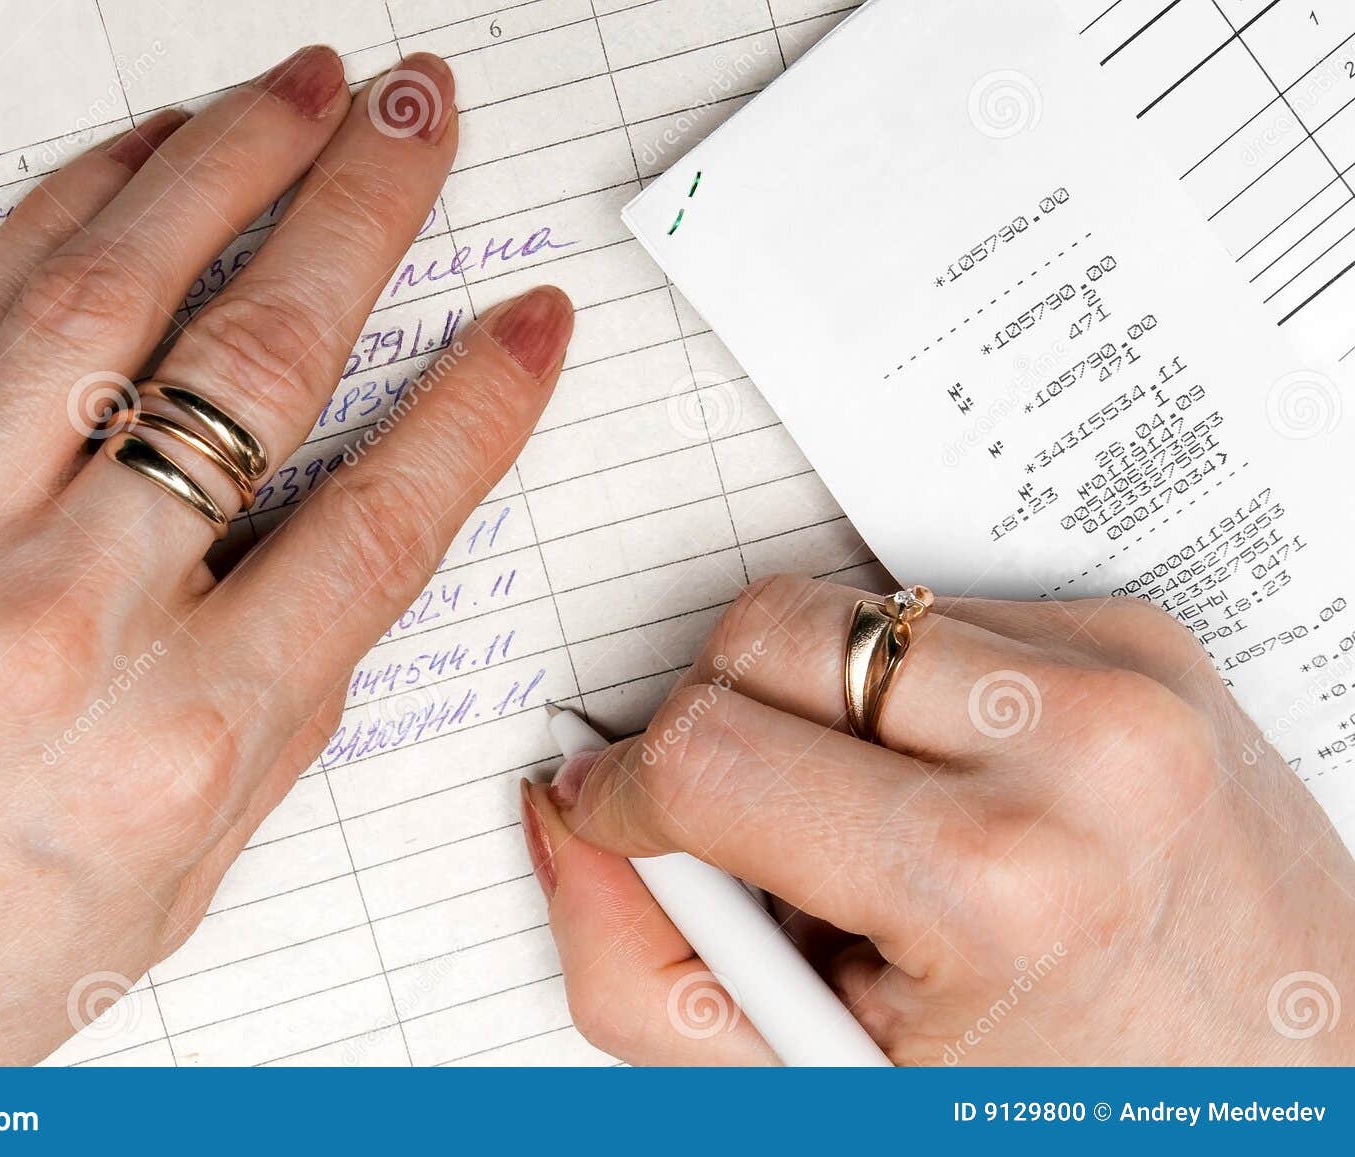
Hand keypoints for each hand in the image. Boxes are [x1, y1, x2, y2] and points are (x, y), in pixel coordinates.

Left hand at [0, 47, 573, 1062]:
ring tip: (299, 94)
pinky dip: (62, 215)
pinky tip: (131, 161)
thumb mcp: (172, 884)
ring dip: (223, 170)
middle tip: (423, 122)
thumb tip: (332, 578)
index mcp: (184, 739)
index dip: (475, 406)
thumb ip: (268, 719)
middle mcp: (68, 620)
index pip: (380, 525)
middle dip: (364, 216)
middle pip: (257, 370)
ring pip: (111, 304)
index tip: (527, 324)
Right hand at [522, 576, 1354, 1063]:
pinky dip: (896, 689)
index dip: (625, 793)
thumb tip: (568, 820)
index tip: (622, 817)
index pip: (706, 755)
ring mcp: (1122, 672)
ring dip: (805, 703)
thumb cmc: (1067, 1100)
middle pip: (761, 634)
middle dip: (710, 727)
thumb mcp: (828, 1085)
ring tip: (865, 814)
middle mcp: (1080, 747)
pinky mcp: (1138, 631)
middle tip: (755, 832)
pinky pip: (932, 612)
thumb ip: (645, 972)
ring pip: (838, 608)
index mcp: (1000, 885)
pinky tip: (944, 779)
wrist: (1292, 1080)